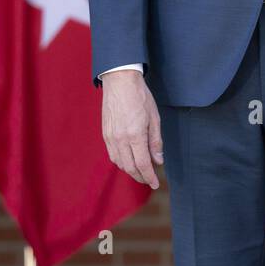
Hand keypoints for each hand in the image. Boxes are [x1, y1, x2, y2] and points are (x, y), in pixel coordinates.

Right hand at [101, 70, 163, 188]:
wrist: (120, 81)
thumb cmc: (140, 97)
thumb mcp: (154, 118)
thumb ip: (156, 141)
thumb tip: (158, 160)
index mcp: (135, 135)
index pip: (142, 164)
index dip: (149, 177)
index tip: (155, 184)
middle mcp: (120, 139)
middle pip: (129, 167)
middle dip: (140, 177)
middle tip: (149, 180)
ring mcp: (110, 137)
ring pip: (119, 163)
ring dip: (130, 170)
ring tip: (140, 171)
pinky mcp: (105, 133)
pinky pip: (112, 154)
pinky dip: (121, 162)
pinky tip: (128, 160)